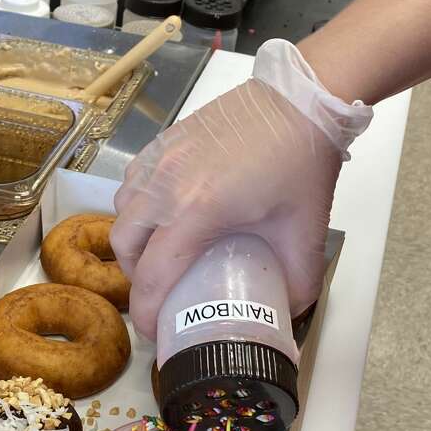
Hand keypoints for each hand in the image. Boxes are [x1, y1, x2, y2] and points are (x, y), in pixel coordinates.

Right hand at [111, 39, 372, 339]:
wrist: (302, 99)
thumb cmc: (302, 162)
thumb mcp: (307, 232)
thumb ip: (298, 280)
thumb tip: (288, 310)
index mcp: (196, 211)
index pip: (152, 276)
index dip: (146, 312)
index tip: (154, 332)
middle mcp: (166, 185)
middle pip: (125, 245)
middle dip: (136, 277)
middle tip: (160, 292)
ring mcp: (161, 158)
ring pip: (123, 210)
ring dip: (134, 239)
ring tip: (160, 253)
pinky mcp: (166, 141)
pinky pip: (134, 181)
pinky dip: (140, 205)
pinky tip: (166, 212)